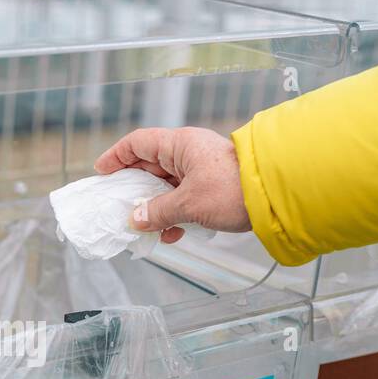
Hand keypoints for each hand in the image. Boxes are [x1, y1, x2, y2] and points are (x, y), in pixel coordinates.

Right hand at [94, 127, 251, 243]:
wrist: (275, 197)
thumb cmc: (233, 189)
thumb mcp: (189, 204)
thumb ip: (158, 212)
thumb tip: (135, 219)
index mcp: (180, 145)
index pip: (138, 143)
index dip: (116, 156)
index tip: (101, 173)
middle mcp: (189, 153)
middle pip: (150, 166)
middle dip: (133, 189)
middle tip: (117, 207)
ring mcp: (201, 170)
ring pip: (167, 186)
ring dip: (154, 208)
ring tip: (144, 228)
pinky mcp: (212, 188)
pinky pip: (183, 199)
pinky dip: (174, 216)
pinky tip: (170, 235)